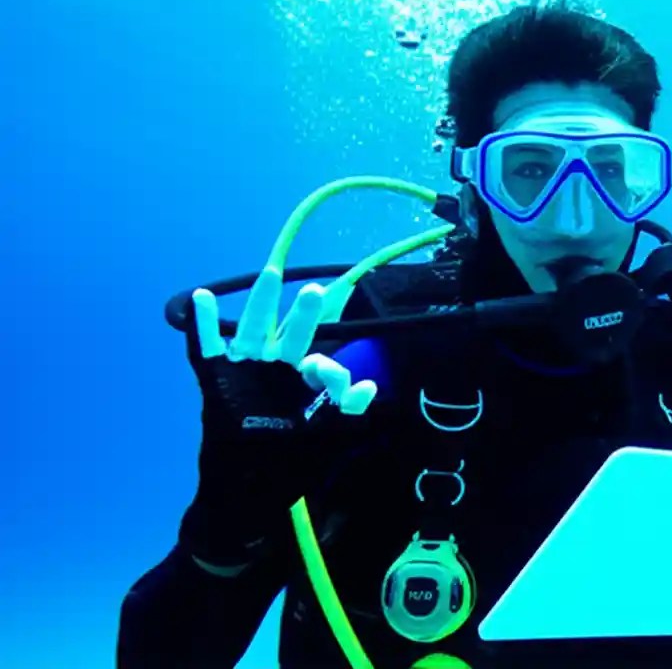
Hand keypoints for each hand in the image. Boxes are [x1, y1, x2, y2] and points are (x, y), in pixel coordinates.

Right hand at [180, 267, 376, 565]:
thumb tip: (369, 386)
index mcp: (301, 380)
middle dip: (302, 315)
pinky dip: (203, 327)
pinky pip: (205, 350)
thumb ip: (346, 411)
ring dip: (261, 305)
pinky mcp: (215, 382)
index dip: (329, 369)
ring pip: (253, 331)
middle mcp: (274, 370)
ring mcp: (243, 372)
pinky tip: (203, 299)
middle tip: (316, 291)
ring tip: (270, 275)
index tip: (336, 383)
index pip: (319, 360)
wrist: (246, 495)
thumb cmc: (287, 465)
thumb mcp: (325, 437)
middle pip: (289, 334)